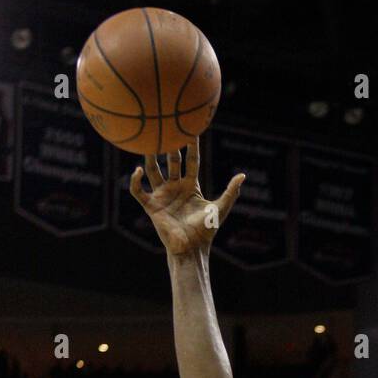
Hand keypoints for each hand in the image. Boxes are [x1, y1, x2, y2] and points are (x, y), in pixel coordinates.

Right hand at [130, 139, 244, 256]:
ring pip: (153, 171)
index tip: (191, 129)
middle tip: (168, 128)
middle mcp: (175, 187)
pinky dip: (135, 180)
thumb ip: (230, 192)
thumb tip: (242, 175)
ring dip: (150, 157)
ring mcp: (162, 196)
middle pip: (171, 162)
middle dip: (171, 146)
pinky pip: (138, 191)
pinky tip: (137, 170)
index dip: (192, 147)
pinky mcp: (152, 206)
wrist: (191, 249)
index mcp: (191, 186)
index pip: (191, 161)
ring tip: (147, 142)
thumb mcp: (220, 209)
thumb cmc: (206, 231)